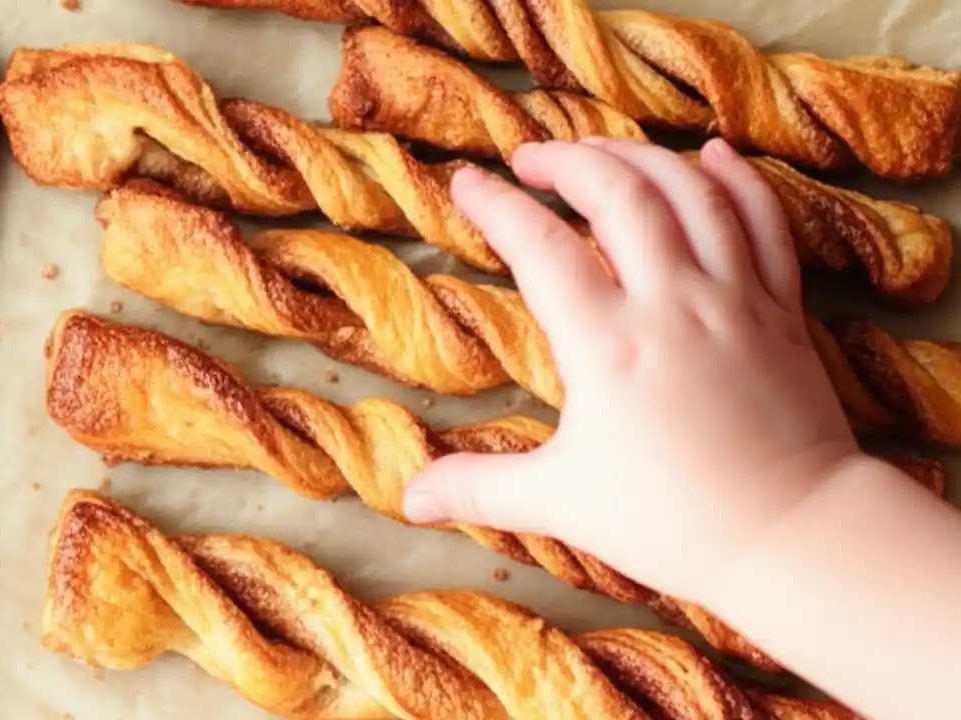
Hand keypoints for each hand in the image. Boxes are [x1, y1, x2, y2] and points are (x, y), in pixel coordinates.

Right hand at [402, 138, 865, 604]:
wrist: (793, 536)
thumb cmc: (672, 522)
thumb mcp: (560, 503)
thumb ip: (480, 488)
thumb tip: (408, 499)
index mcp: (607, 344)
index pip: (541, 247)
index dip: (496, 205)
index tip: (466, 180)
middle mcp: (671, 302)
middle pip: (618, 194)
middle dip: (568, 161)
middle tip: (531, 159)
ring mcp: (734, 298)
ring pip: (689, 193)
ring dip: (639, 156)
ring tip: (600, 150)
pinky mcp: (781, 309)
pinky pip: (763, 222)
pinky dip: (736, 179)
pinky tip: (711, 154)